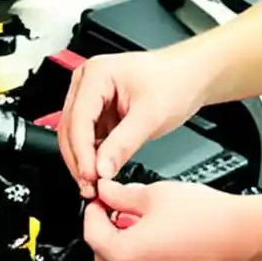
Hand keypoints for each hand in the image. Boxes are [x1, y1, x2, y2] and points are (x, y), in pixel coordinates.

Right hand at [57, 50, 211, 197]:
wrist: (191, 77)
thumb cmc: (175, 82)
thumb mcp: (151, 116)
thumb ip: (123, 144)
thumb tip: (101, 169)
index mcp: (96, 74)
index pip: (78, 119)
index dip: (82, 152)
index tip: (90, 176)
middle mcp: (86, 83)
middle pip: (70, 129)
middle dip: (78, 160)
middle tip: (89, 186)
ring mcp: (89, 97)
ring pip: (74, 136)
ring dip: (82, 161)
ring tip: (94, 183)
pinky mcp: (97, 111)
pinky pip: (87, 138)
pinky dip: (91, 156)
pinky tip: (99, 171)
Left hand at [83, 179, 261, 260]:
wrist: (250, 239)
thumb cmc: (210, 219)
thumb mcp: (156, 194)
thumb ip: (123, 195)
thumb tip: (108, 193)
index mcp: (126, 255)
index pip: (91, 233)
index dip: (93, 212)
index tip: (100, 200)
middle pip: (103, 258)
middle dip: (105, 234)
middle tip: (117, 212)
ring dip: (126, 249)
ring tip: (144, 224)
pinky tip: (165, 241)